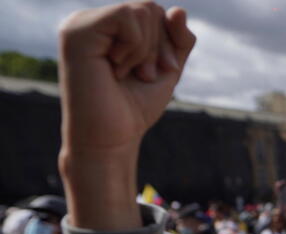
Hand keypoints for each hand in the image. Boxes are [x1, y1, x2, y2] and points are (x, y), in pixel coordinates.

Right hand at [58, 2, 195, 230]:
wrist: (111, 139)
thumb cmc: (135, 108)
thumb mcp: (167, 68)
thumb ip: (177, 39)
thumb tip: (179, 9)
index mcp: (107, 28)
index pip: (154, 12)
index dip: (168, 43)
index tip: (157, 72)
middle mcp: (89, 21)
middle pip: (150, 8)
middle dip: (159, 47)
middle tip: (142, 75)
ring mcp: (80, 24)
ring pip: (142, 10)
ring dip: (147, 50)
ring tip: (127, 73)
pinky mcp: (76, 32)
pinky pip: (127, 16)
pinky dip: (136, 47)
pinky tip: (115, 68)